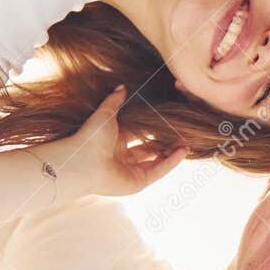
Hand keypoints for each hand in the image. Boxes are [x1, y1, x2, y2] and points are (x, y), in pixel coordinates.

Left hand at [46, 87, 188, 201]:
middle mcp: (123, 157)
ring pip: (156, 161)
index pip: (138, 132)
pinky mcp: (138, 182)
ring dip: (171, 152)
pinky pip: (158, 171)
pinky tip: (182, 151)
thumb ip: (115, 100)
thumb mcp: (105, 114)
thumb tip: (122, 86)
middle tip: (180, 131)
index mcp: (114, 140)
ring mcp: (131, 171)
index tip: (167, 118)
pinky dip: (171, 162)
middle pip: (149, 148)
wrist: (83, 162)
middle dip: (164, 141)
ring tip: (186, 142)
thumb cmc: (90, 137)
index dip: (152, 126)